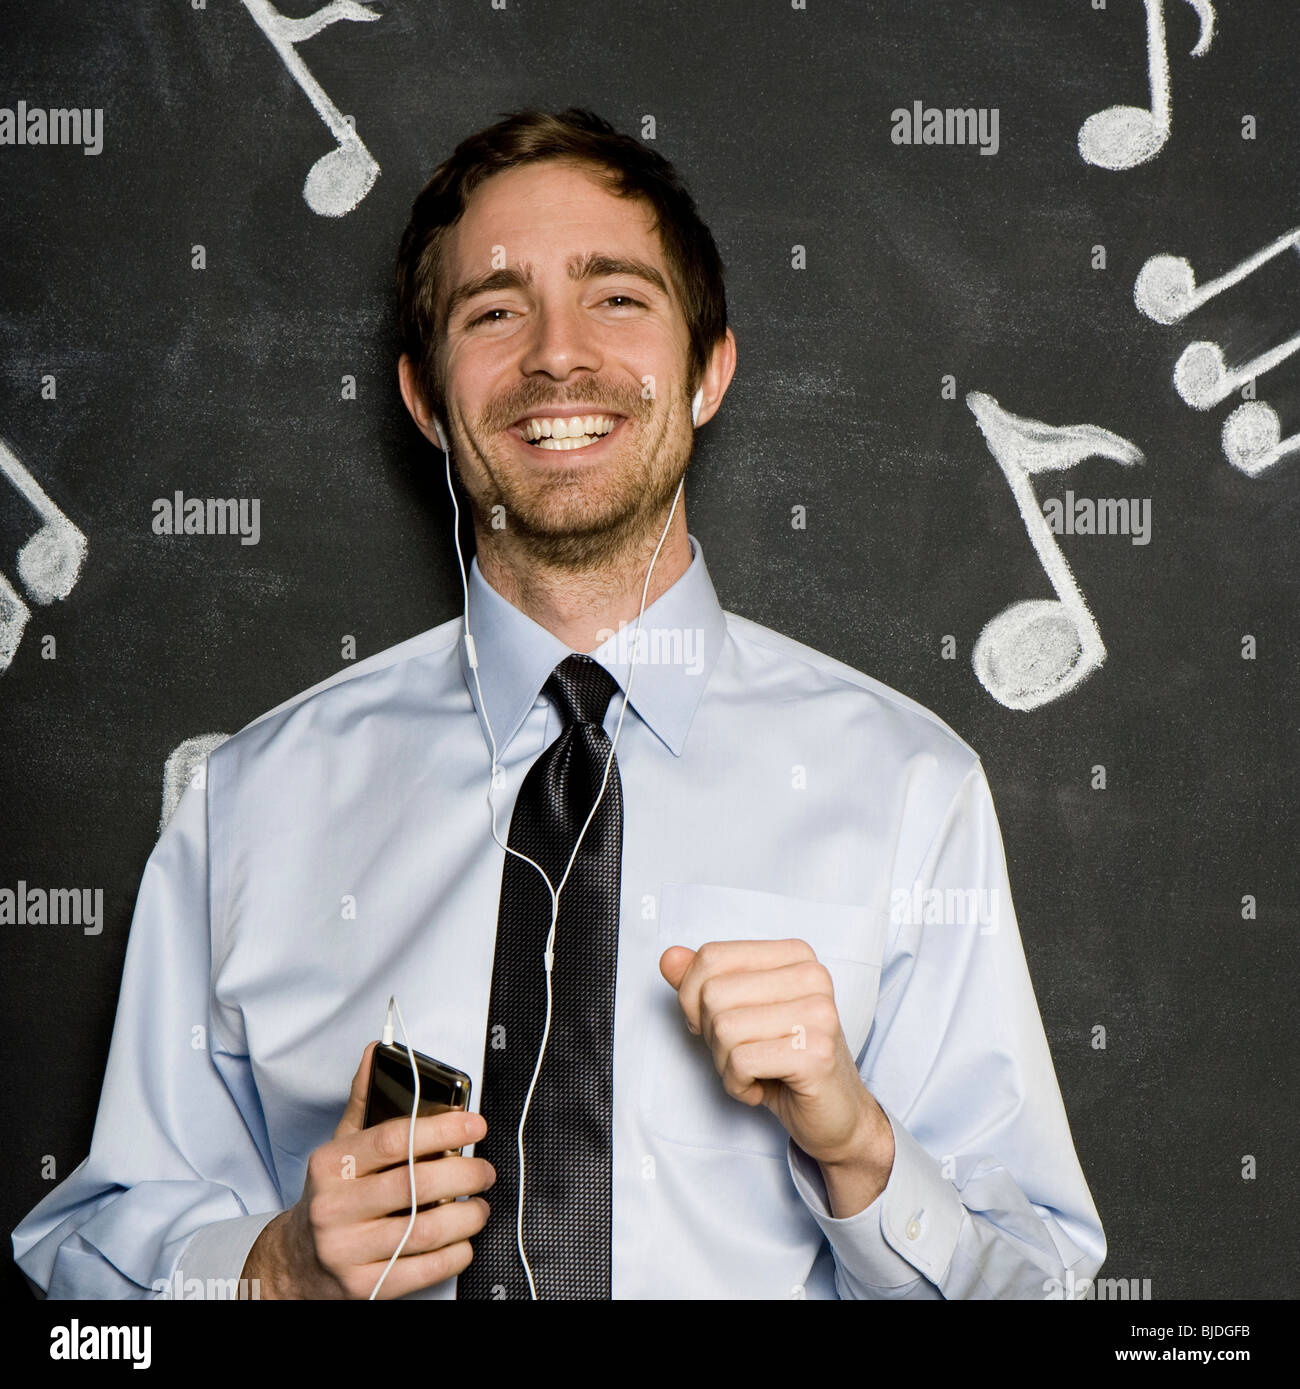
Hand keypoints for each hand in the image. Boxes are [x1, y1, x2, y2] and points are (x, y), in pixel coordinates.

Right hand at [242, 1042, 495, 1298]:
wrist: (296, 1263)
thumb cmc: (331, 1197)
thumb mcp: (339, 1147)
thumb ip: (365, 1103)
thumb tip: (378, 1053)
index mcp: (332, 1165)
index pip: (393, 1140)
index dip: (442, 1128)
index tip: (475, 1124)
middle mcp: (334, 1208)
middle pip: (414, 1186)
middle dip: (464, 1174)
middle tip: (484, 1170)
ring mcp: (346, 1252)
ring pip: (423, 1232)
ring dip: (465, 1216)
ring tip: (479, 1205)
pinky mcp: (362, 1288)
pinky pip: (423, 1271)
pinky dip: (455, 1254)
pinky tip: (463, 1239)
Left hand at [659, 940, 893, 1210]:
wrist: (836, 1116)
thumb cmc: (783, 1060)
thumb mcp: (738, 1014)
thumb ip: (702, 983)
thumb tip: (669, 957)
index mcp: (794, 955)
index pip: (712, 956)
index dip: (693, 996)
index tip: (717, 1024)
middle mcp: (812, 975)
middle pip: (713, 993)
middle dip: (712, 1035)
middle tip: (744, 1054)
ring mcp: (819, 1013)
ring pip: (724, 1028)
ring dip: (725, 1063)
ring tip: (755, 1071)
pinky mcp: (815, 1053)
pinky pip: (741, 1062)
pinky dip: (738, 1084)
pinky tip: (763, 1088)